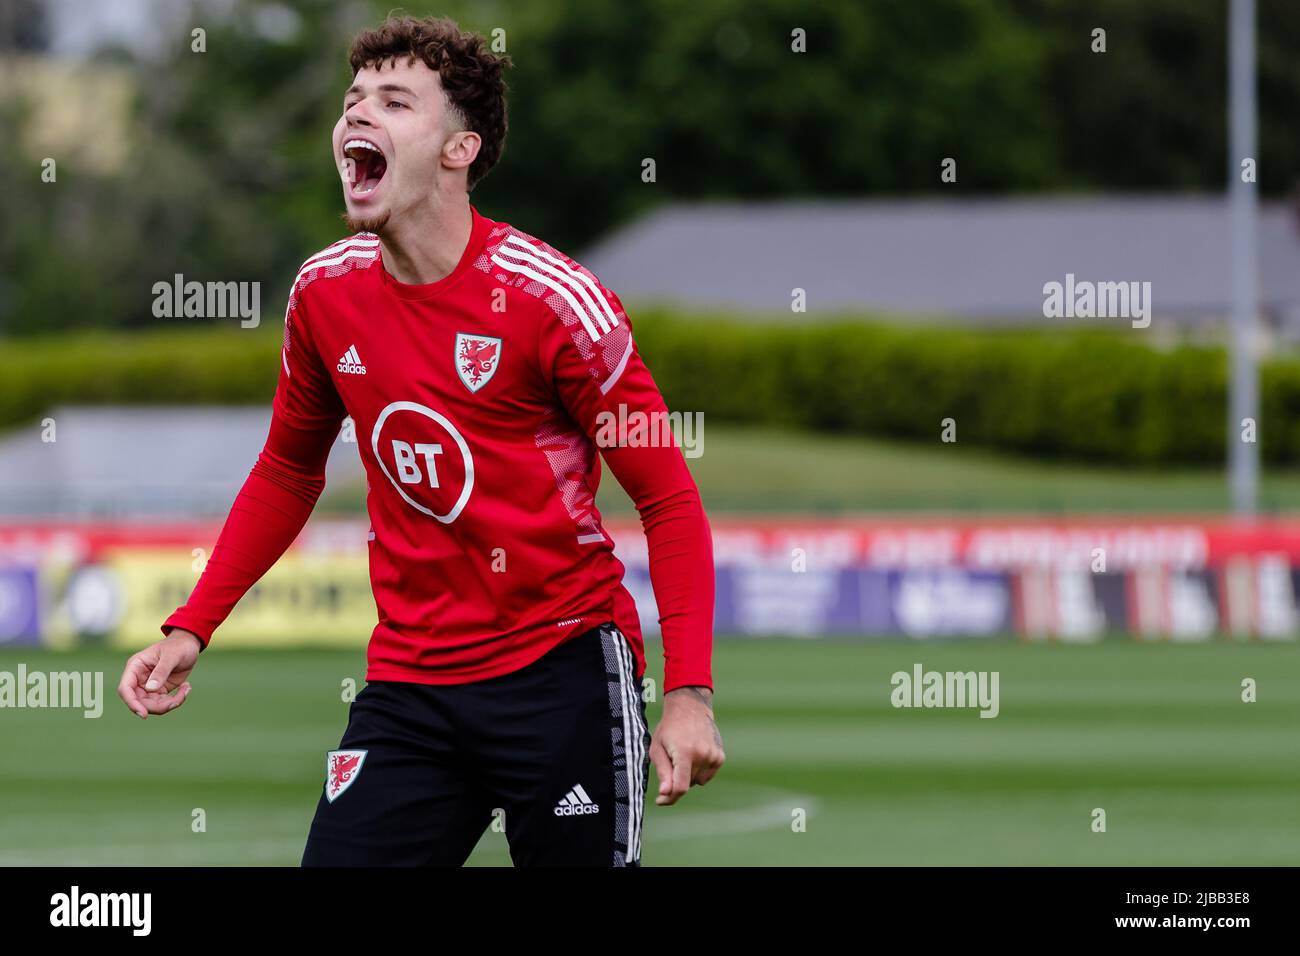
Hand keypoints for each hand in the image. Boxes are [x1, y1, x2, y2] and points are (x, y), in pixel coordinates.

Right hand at [117, 629, 201, 718]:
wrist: (190, 644)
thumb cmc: (179, 646)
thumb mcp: (172, 655)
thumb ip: (161, 671)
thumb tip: (150, 689)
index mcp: (135, 667)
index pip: (125, 689)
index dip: (132, 703)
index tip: (144, 714)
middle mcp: (139, 678)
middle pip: (139, 702)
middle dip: (157, 706)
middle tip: (177, 701)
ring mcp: (149, 686)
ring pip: (152, 705)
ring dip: (169, 704)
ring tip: (186, 689)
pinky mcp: (160, 690)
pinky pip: (163, 703)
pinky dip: (176, 700)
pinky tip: (186, 688)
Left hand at [648, 686, 724, 805]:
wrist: (690, 708)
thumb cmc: (669, 728)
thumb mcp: (657, 748)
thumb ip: (663, 772)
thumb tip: (666, 795)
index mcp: (684, 753)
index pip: (680, 786)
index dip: (669, 798)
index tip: (660, 801)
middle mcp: (702, 755)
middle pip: (688, 784)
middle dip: (676, 780)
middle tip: (670, 761)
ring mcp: (713, 756)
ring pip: (697, 781)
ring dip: (688, 775)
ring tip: (683, 755)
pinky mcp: (720, 757)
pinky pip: (707, 776)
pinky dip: (699, 771)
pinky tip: (694, 755)